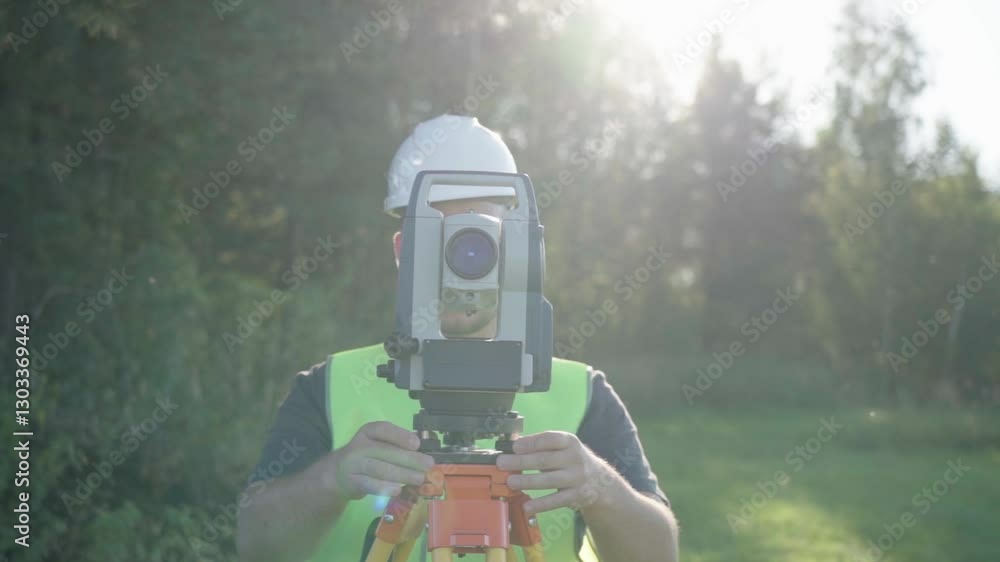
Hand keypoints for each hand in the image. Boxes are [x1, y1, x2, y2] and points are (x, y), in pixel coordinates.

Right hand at [326, 421, 434, 499]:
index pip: (383, 429)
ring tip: (419, 478)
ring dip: (402, 474)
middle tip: (428, 465)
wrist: (338, 474)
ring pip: (380, 469)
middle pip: (385, 451)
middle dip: (409, 459)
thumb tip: (424, 451)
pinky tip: (398, 490)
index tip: (417, 444)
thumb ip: (397, 445)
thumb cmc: (368, 456)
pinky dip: (384, 487)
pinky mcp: (352, 482)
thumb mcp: (378, 444)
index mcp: (368, 431)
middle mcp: (359, 445)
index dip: (400, 436)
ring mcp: (354, 464)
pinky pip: (369, 484)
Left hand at [497, 431, 617, 514]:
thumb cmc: (571, 460)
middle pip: (544, 460)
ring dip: (526, 481)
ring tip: (510, 482)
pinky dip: (540, 504)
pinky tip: (527, 506)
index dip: (531, 443)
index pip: (549, 439)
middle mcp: (575, 459)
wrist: (600, 481)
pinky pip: (555, 500)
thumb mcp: (562, 448)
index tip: (514, 447)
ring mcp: (576, 478)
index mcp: (569, 442)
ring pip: (548, 480)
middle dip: (521, 462)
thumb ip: (540, 445)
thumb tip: (514, 442)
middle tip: (502, 463)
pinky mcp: (576, 496)